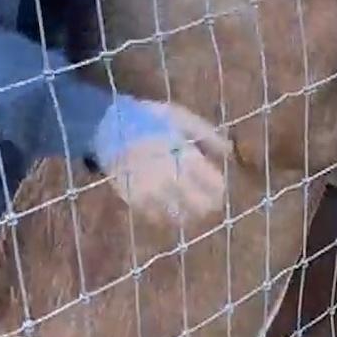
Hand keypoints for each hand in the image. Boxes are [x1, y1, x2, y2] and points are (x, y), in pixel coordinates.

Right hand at [91, 97, 231, 222]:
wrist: (107, 127)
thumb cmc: (148, 119)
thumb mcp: (181, 117)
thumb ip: (207, 135)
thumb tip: (229, 151)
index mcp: (185, 158)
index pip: (214, 186)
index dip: (219, 189)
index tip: (217, 187)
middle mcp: (170, 180)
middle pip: (200, 207)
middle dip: (207, 204)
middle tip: (206, 199)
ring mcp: (152, 193)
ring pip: (180, 217)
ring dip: (188, 212)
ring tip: (187, 203)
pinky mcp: (135, 201)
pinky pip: (157, 218)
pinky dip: (166, 214)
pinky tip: (166, 203)